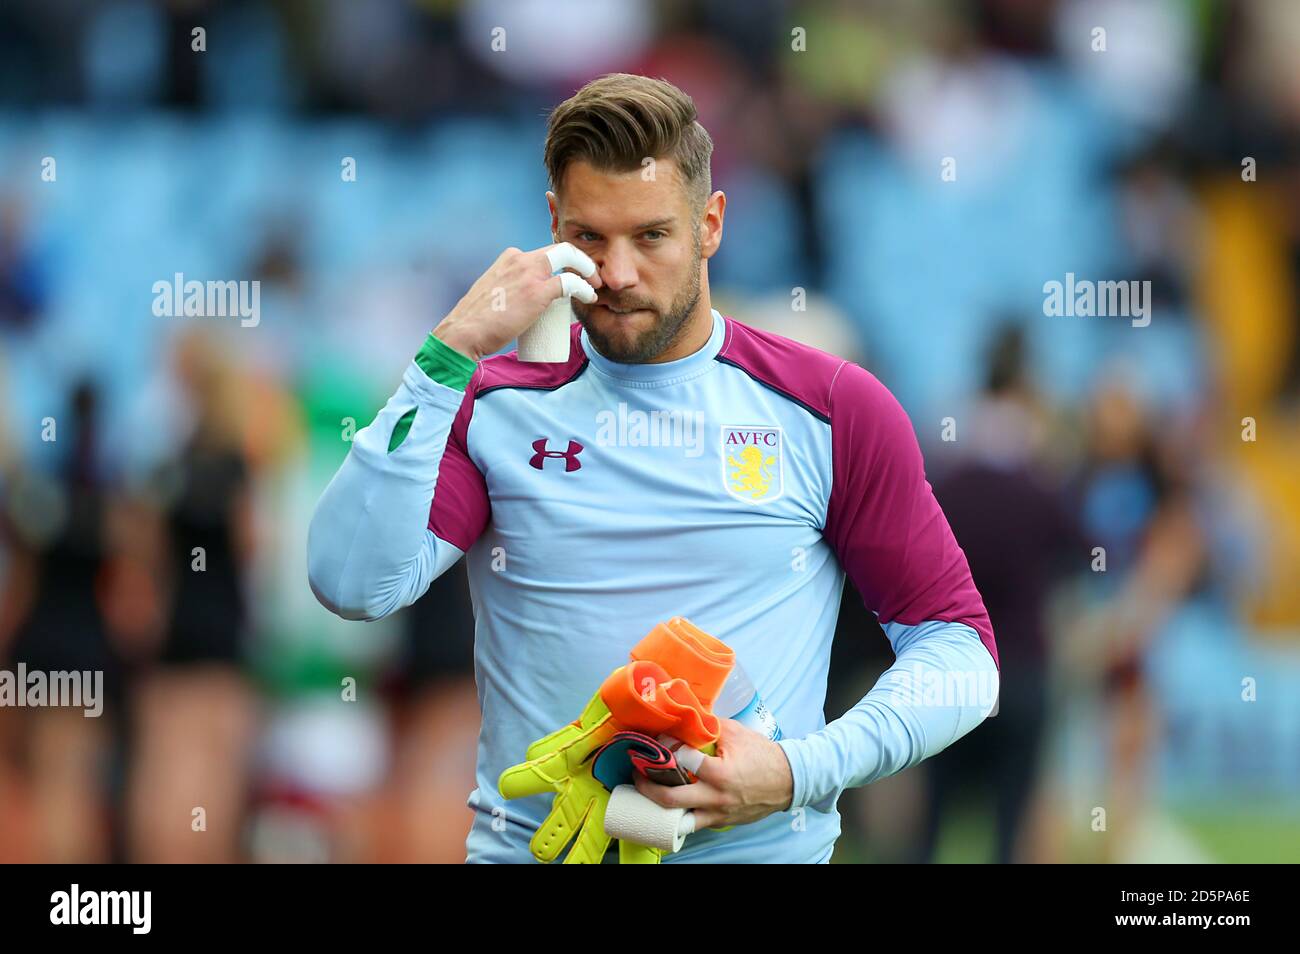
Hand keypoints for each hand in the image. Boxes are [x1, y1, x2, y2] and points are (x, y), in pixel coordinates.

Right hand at [433, 242, 601, 360]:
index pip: (546, 252)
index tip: (575, 276)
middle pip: (561, 248)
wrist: (464, 333)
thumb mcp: (495, 292)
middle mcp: (520, 258)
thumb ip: (508, 287)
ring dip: (588, 269)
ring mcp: (528, 272)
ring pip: (570, 257)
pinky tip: (591, 295)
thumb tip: (524, 300)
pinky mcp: (536, 291)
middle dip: (582, 260)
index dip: (566, 261)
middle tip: (592, 279)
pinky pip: (570, 282)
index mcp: (510, 257)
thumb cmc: (478, 321)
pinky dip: (585, 287)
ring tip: (594, 287)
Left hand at [632, 718, 793, 829]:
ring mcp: (718, 814)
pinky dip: (677, 816)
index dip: (666, 748)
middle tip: (636, 772)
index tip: (657, 740)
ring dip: (658, 807)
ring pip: (678, 821)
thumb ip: (709, 725)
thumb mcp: (736, 733)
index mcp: (720, 773)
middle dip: (646, 785)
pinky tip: (667, 804)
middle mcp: (716, 798)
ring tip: (645, 792)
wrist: (788, 781)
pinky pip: (692, 824)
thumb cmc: (762, 755)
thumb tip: (684, 714)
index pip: (682, 761)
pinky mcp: (720, 822)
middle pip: (670, 798)